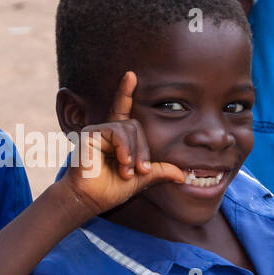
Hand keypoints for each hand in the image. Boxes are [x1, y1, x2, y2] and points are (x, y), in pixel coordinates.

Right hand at [62, 72, 185, 216]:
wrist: (90, 200)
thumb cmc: (111, 190)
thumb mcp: (141, 179)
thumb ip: (160, 172)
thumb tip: (183, 175)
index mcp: (117, 139)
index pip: (123, 112)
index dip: (125, 92)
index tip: (130, 74)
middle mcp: (107, 131)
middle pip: (136, 127)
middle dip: (143, 150)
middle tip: (141, 171)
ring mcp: (98, 131)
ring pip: (129, 129)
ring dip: (133, 153)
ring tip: (127, 171)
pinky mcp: (91, 134)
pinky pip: (117, 132)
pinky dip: (124, 149)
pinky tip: (121, 163)